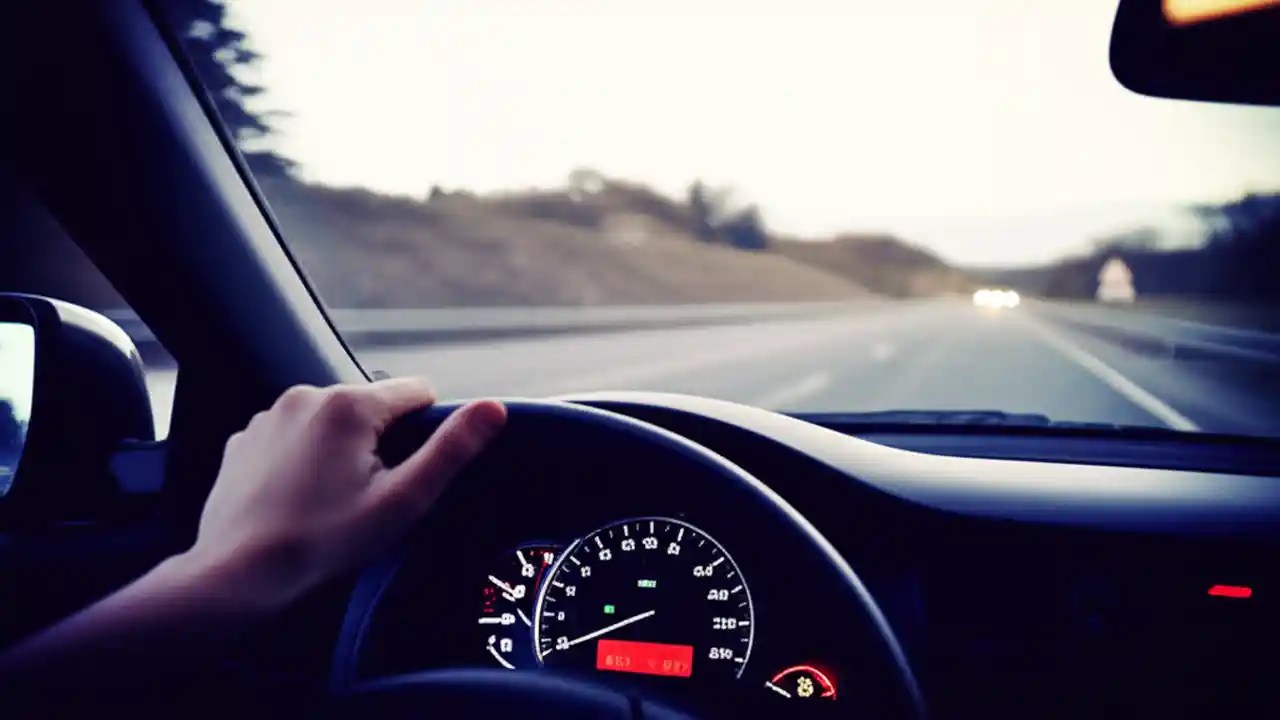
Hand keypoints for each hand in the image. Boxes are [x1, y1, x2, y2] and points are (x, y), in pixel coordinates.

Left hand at [181, 378, 505, 611]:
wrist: (237, 577)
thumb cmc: (326, 542)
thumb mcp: (403, 501)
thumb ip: (452, 449)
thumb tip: (494, 408)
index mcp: (350, 404)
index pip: (418, 392)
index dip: (424, 434)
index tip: (404, 476)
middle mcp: (306, 395)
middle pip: (371, 409)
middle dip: (379, 445)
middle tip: (365, 499)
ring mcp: (268, 416)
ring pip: (330, 423)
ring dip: (339, 451)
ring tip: (328, 503)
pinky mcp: (244, 440)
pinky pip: (292, 438)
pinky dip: (301, 461)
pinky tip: (296, 501)